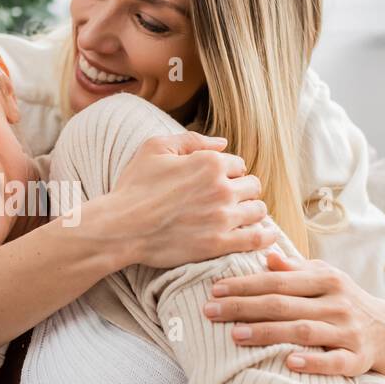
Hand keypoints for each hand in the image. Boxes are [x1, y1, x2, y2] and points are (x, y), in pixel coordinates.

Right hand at [103, 132, 277, 269]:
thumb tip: (223, 143)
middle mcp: (221, 188)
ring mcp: (222, 217)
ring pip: (259, 210)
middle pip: (253, 186)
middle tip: (228, 200)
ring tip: (239, 218)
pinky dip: (264, 237)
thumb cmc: (134, 187)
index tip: (215, 183)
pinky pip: (257, 239)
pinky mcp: (219, 244)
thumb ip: (192, 140)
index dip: (228, 172)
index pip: (237, 164)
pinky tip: (262, 236)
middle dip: (242, 191)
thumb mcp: (155, 148)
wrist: (120, 227)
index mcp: (209, 162)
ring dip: (251, 212)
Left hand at [203, 247, 384, 378]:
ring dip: (269, 333)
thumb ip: (296, 270)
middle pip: (284, 305)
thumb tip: (267, 256)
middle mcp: (337, 303)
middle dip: (245, 307)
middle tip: (211, 312)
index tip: (215, 290)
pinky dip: (314, 362)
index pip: (278, 281)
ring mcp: (348, 331)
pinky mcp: (358, 358)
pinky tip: (289, 362)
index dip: (245, 285)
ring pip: (304, 331)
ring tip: (236, 335)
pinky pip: (335, 361)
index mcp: (327, 280)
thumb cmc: (342, 301)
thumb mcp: (325, 278)